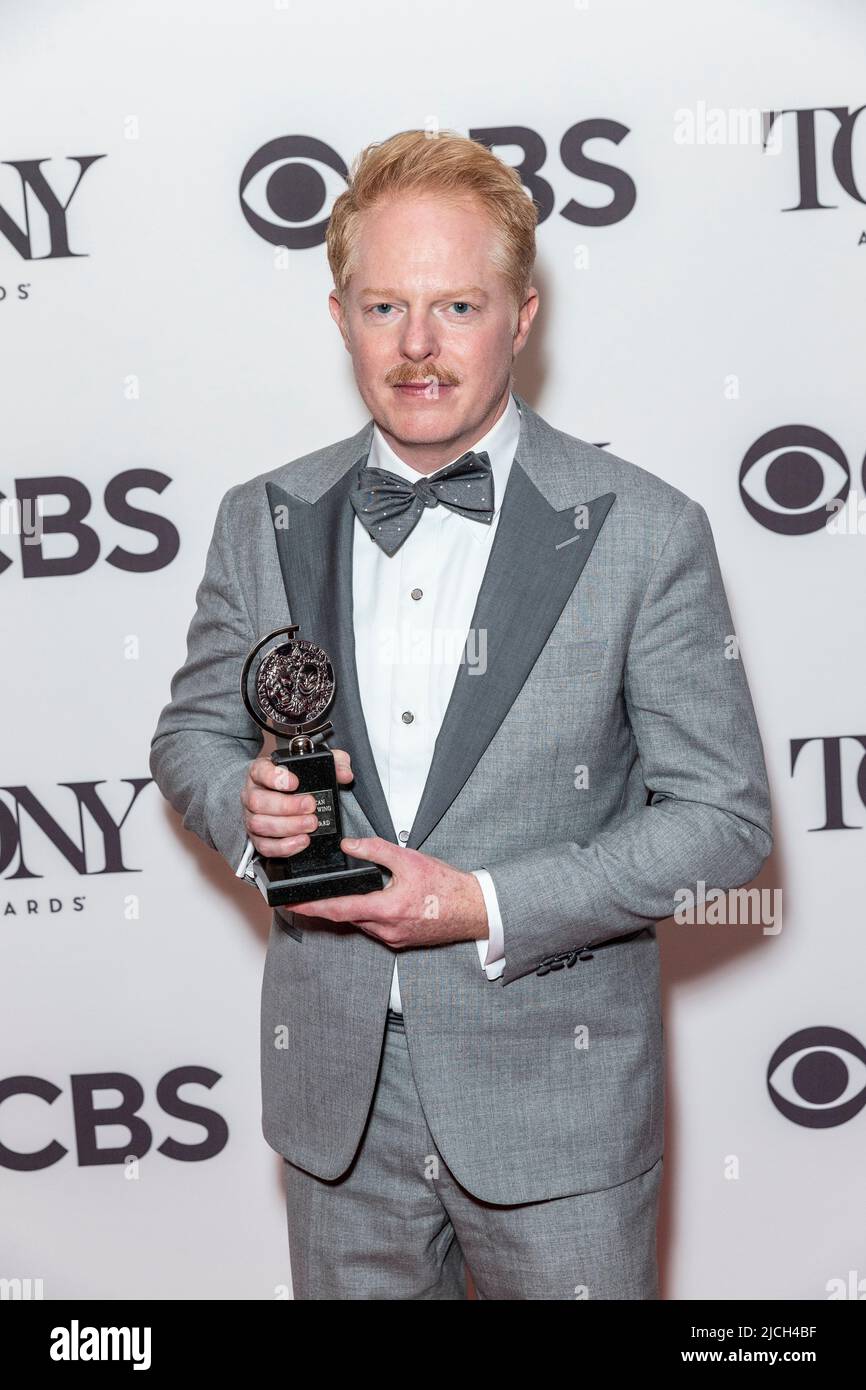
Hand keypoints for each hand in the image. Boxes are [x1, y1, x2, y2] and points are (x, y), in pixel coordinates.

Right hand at [241, 749, 353, 857]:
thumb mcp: (319, 764)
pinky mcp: (257, 838)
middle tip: (310, 806)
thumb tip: (345, 775)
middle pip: (258, 801)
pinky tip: (301, 841)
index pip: (260, 771)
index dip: (274, 777)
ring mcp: (252, 817)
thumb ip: (335, 763)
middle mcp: (253, 794)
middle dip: (286, 806)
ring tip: (310, 824)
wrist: (289, 797)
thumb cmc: (299, 780)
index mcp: (262, 772)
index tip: (295, 782)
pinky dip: (283, 846)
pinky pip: (264, 846)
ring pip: (259, 824)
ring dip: (287, 827)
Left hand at [291, 836, 488, 950]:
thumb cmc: (447, 887)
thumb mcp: (410, 859)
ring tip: (338, 894)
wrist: (474, 910)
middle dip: (326, 907)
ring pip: (360, 923)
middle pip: (346, 917)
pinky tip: (369, 901)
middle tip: (306, 897)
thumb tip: (349, 846)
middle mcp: (387, 930)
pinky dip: (366, 914)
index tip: (292, 904)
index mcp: (386, 910)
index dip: (312, 907)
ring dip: (349, 909)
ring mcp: (394, 938)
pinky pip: (375, 928)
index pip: (339, 909)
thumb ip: (376, 850)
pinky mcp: (401, 940)